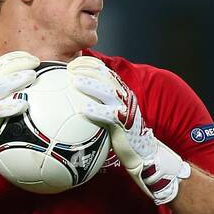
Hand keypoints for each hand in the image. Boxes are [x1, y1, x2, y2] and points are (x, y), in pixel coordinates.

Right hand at [0, 50, 37, 196]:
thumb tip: (20, 95)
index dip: (14, 57)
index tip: (29, 56)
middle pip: (1, 69)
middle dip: (19, 62)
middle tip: (35, 62)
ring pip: (0, 85)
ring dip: (17, 79)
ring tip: (31, 76)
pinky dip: (11, 107)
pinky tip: (23, 106)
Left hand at [68, 55, 189, 205]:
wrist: (142, 152)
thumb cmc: (124, 135)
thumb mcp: (113, 114)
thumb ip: (101, 104)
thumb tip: (79, 99)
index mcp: (122, 92)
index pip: (106, 72)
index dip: (91, 65)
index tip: (75, 62)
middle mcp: (125, 97)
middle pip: (106, 78)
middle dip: (88, 70)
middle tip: (71, 68)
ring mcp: (125, 110)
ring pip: (107, 93)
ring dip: (90, 85)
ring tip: (75, 82)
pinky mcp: (123, 125)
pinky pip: (108, 115)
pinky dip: (95, 111)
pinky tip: (83, 108)